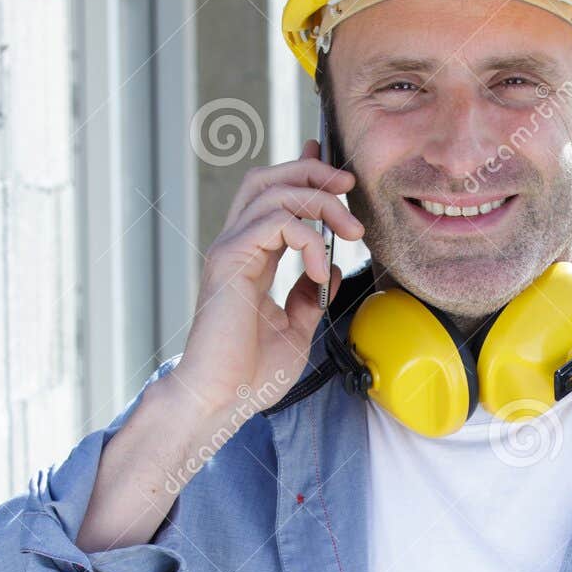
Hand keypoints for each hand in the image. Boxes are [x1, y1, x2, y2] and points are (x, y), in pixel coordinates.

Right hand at [169, 138, 363, 430]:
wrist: (221, 399)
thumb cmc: (249, 374)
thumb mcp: (296, 328)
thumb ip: (309, 295)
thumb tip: (328, 267)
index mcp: (249, 258)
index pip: (273, 197)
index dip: (304, 174)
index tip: (338, 176)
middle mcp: (236, 246)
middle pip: (268, 179)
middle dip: (312, 171)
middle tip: (349, 186)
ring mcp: (230, 251)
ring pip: (274, 191)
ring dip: (321, 203)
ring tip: (350, 234)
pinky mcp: (230, 261)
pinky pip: (275, 223)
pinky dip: (306, 237)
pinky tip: (316, 267)